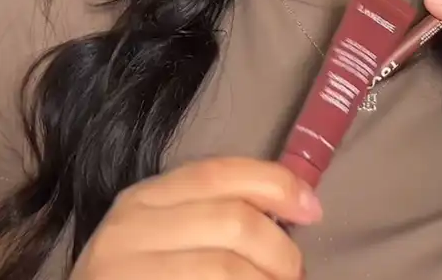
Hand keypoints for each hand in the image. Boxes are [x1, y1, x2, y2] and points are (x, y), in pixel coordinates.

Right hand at [70, 157, 321, 278]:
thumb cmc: (138, 276)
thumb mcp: (163, 234)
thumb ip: (211, 213)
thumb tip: (294, 206)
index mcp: (143, 198)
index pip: (220, 172)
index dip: (275, 183)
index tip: (312, 207)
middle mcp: (130, 230)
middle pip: (233, 221)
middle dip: (280, 250)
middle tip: (293, 273)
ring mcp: (128, 273)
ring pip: (226, 270)